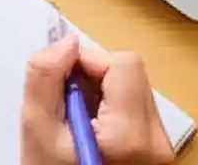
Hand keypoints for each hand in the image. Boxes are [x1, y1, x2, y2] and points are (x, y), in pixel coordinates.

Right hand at [21, 35, 174, 164]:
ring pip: (135, 91)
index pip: (123, 64)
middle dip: (95, 78)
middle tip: (67, 101)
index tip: (64, 79)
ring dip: (104, 94)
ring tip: (78, 121)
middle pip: (132, 75)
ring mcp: (161, 150)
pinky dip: (114, 111)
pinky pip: (138, 112)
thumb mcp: (36, 130)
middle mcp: (155, 142)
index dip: (89, 62)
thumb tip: (66, 43)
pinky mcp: (159, 154)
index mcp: (128, 136)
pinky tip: (92, 132)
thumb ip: (45, 78)